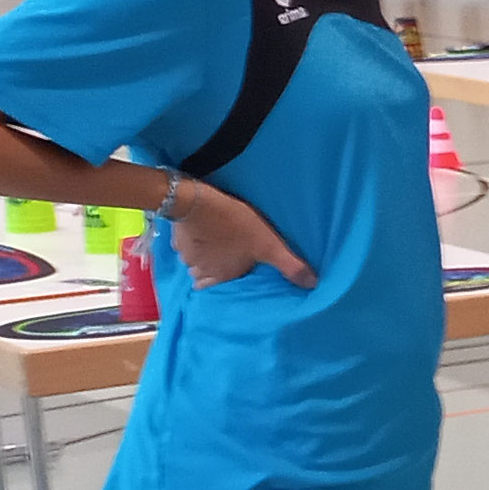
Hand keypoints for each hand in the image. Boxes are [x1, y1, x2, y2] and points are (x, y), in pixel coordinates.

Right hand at [166, 180, 313, 289]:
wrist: (197, 201)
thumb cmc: (235, 225)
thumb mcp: (268, 246)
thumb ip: (288, 265)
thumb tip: (312, 284)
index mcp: (219, 276)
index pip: (215, 288)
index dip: (222, 282)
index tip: (229, 274)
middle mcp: (197, 269)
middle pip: (202, 275)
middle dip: (211, 269)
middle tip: (223, 258)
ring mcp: (183, 253)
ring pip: (192, 260)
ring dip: (202, 254)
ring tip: (215, 243)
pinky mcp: (175, 236)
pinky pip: (183, 243)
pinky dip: (192, 240)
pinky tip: (202, 231)